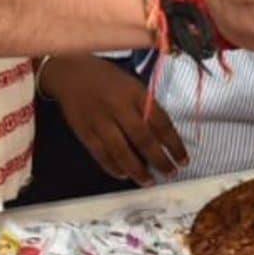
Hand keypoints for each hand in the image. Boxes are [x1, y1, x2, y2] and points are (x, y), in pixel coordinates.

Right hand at [39, 56, 187, 185]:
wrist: (70, 72)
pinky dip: (113, 167)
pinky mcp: (84, 131)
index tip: (183, 159)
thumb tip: (161, 137)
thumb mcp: (133, 85)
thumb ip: (146, 107)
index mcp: (136, 93)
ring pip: (121, 151)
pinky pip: (100, 154)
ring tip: (149, 182)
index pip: (160, 122)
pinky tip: (124, 175)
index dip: (173, 143)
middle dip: (159, 159)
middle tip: (170, 173)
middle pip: (142, 139)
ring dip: (137, 170)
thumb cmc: (108, 79)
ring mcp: (100, 121)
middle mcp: (119, 107)